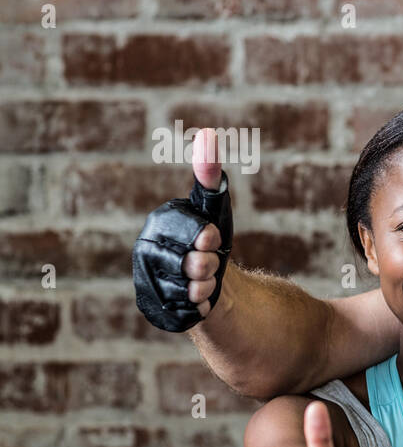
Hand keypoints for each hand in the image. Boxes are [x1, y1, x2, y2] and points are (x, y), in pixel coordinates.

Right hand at [132, 127, 232, 330]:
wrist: (208, 280)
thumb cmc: (211, 238)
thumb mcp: (214, 207)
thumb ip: (209, 175)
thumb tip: (207, 134)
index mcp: (159, 223)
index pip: (192, 231)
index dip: (209, 238)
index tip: (213, 239)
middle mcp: (144, 250)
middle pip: (188, 264)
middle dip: (208, 265)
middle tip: (212, 263)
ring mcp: (144, 279)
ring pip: (185, 291)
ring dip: (205, 288)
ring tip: (206, 282)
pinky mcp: (150, 306)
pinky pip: (181, 312)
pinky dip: (198, 308)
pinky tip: (200, 301)